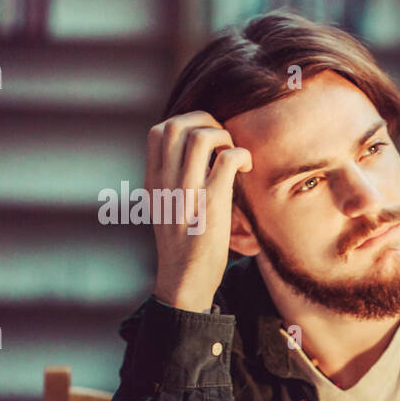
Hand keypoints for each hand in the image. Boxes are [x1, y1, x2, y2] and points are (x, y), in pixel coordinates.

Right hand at [146, 110, 252, 312]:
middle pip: (177, 125)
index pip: (157, 131)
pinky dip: (242, 155)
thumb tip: (190, 156)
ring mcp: (188, 191)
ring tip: (234, 154)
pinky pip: (228, 160)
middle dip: (206, 122)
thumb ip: (171, 181)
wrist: (184, 279)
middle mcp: (166, 181)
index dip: (185, 123)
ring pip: (201, 138)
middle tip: (223, 141)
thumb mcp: (165, 207)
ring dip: (224, 136)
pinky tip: (246, 168)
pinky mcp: (211, 204)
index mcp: (153, 180)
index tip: (204, 137)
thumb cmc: (182, 244)